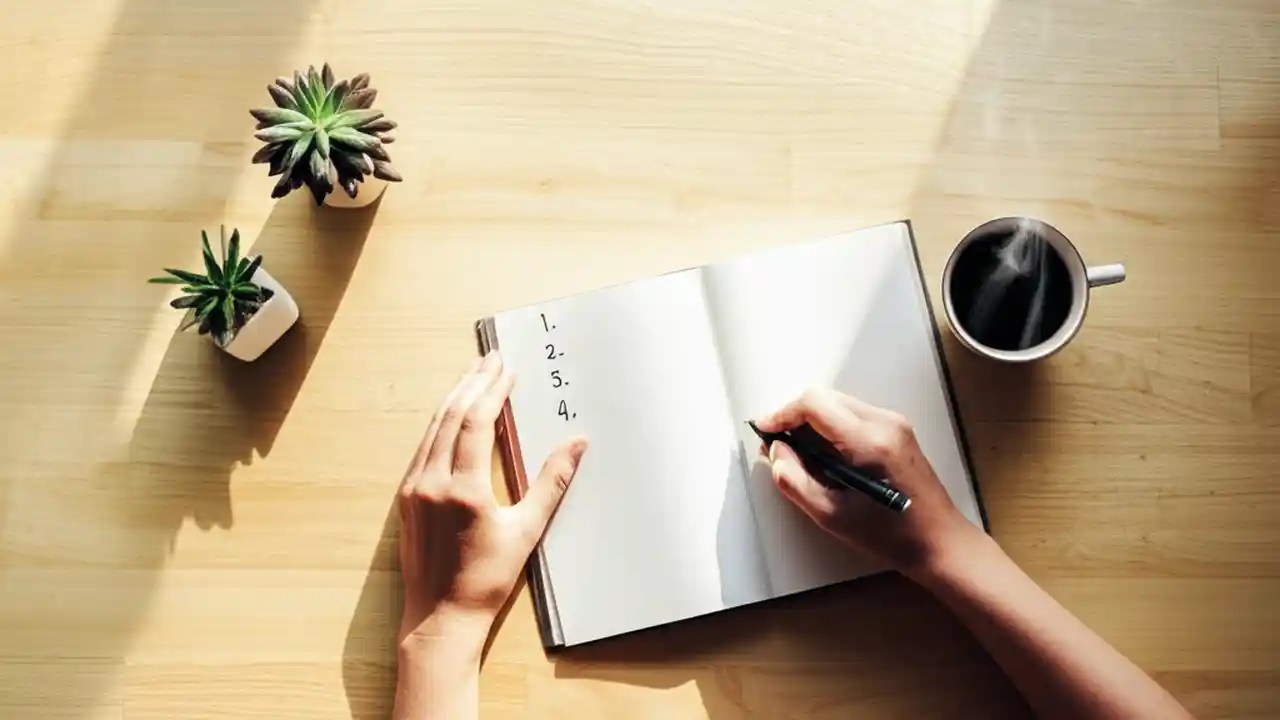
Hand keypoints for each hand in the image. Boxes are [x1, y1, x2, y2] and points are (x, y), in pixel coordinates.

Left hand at [398, 351, 587, 643]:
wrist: (440, 617)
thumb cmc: (486, 580)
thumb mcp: (527, 530)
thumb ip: (552, 482)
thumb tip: (577, 444)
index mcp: (463, 488)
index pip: (476, 422)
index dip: (492, 391)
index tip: (507, 369)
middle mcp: (431, 482)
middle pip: (450, 416)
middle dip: (472, 383)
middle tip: (490, 358)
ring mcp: (413, 489)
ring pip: (432, 429)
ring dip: (453, 398)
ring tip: (472, 375)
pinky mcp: (404, 499)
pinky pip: (422, 448)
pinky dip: (439, 424)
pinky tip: (451, 415)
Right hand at [754, 388, 980, 578]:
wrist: (939, 542)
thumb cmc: (890, 535)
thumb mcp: (832, 515)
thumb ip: (795, 480)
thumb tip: (776, 452)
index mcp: (869, 441)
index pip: (814, 404)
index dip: (782, 414)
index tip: (763, 431)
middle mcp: (884, 422)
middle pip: (825, 398)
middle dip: (794, 417)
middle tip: (776, 446)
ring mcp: (894, 423)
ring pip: (838, 404)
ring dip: (811, 423)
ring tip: (796, 454)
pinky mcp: (897, 430)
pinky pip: (853, 415)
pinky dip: (830, 428)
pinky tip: (823, 456)